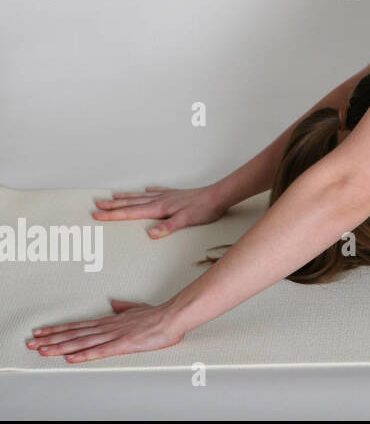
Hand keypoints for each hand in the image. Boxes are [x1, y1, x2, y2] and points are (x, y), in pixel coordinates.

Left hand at [26, 300, 185, 362]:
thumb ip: (124, 308)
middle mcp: (108, 327)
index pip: (78, 326)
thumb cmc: (158, 315)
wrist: (173, 316)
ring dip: (61, 347)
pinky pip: (101, 351)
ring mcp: (114, 335)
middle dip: (51, 339)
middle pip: (74, 334)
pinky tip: (72, 358)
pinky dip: (84, 354)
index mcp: (110, 321)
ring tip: (43, 350)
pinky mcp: (124, 344)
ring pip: (82, 342)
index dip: (58, 330)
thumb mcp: (137, 309)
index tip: (41, 332)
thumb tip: (114, 303)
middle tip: (32, 343)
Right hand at [92, 185, 227, 237]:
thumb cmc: (204, 209)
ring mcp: (167, 196)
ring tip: (113, 196)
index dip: (113, 215)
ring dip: (125, 197)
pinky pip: (157, 191)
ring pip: (141, 196)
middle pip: (131, 203)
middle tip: (96, 205)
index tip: (96, 215)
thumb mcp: (186, 221)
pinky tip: (146, 189)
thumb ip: (168, 227)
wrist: (218, 196)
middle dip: (112, 205)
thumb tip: (151, 234)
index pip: (131, 213)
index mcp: (159, 208)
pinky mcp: (176, 195)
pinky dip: (148, 191)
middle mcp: (160, 200)